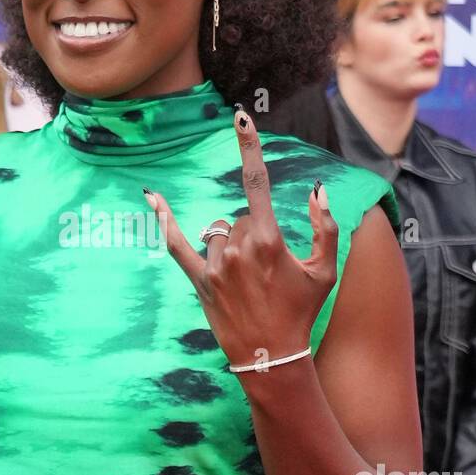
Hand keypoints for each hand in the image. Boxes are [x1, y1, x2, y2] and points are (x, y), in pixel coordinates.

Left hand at [144, 109, 338, 368]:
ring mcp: (216, 265)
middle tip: (269, 272)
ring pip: (219, 233)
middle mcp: (238, 248)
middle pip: (241, 217)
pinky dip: (164, 221)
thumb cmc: (302, 312)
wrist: (273, 357)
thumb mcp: (325, 270)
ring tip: (249, 282)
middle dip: (256, 233)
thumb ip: (325, 227)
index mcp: (269, 240)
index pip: (256, 181)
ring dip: (232, 246)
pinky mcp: (200, 282)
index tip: (240, 117)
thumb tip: (317, 192)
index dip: (249, 147)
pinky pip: (177, 245)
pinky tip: (150, 196)